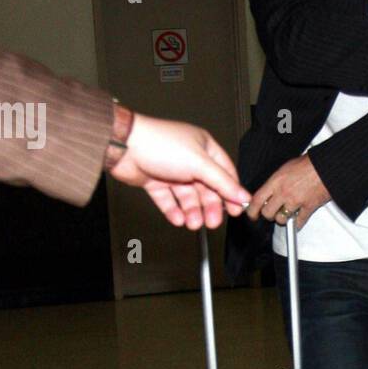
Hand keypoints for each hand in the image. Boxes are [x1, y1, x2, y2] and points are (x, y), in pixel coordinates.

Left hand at [108, 114, 250, 227]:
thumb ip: (223, 182)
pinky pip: (168, 200)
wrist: (124, 146)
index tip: (235, 210)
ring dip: (192, 211)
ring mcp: (171, 171)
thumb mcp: (200, 164)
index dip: (231, 192)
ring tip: (192, 223)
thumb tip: (243, 195)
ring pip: (187, 196)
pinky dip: (174, 211)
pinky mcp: (155, 181)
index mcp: (204, 148)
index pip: (225, 173)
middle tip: (212, 222)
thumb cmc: (161, 145)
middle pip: (206, 188)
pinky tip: (177, 219)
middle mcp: (189, 159)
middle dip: (209, 206)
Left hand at [247, 154, 331, 229]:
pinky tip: (298, 219)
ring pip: (281, 219)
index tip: (252, 214)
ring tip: (287, 213)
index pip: (257, 200)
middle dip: (268, 215)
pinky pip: (299, 221)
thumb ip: (276, 182)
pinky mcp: (308, 207)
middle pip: (267, 213)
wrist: (327, 166)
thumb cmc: (309, 164)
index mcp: (276, 181)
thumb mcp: (285, 168)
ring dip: (283, 218)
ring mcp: (296, 201)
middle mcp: (284, 192)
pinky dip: (298, 223)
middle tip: (272, 212)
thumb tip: (269, 191)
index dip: (252, 210)